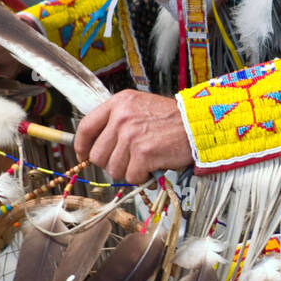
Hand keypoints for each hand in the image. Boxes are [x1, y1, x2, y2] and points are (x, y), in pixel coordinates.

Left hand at [75, 91, 194, 183]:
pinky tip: (154, 167)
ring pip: (113, 169)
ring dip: (129, 171)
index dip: (82, 146)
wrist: (199, 126)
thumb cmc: (173, 120)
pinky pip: (131, 176)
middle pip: (98, 155)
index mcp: (119, 103)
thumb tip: (96, 148)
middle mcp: (122, 117)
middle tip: (130, 161)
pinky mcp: (143, 152)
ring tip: (146, 162)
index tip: (85, 155)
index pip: (86, 127)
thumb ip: (118, 122)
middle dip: (112, 163)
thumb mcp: (140, 108)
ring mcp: (131, 135)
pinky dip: (143, 177)